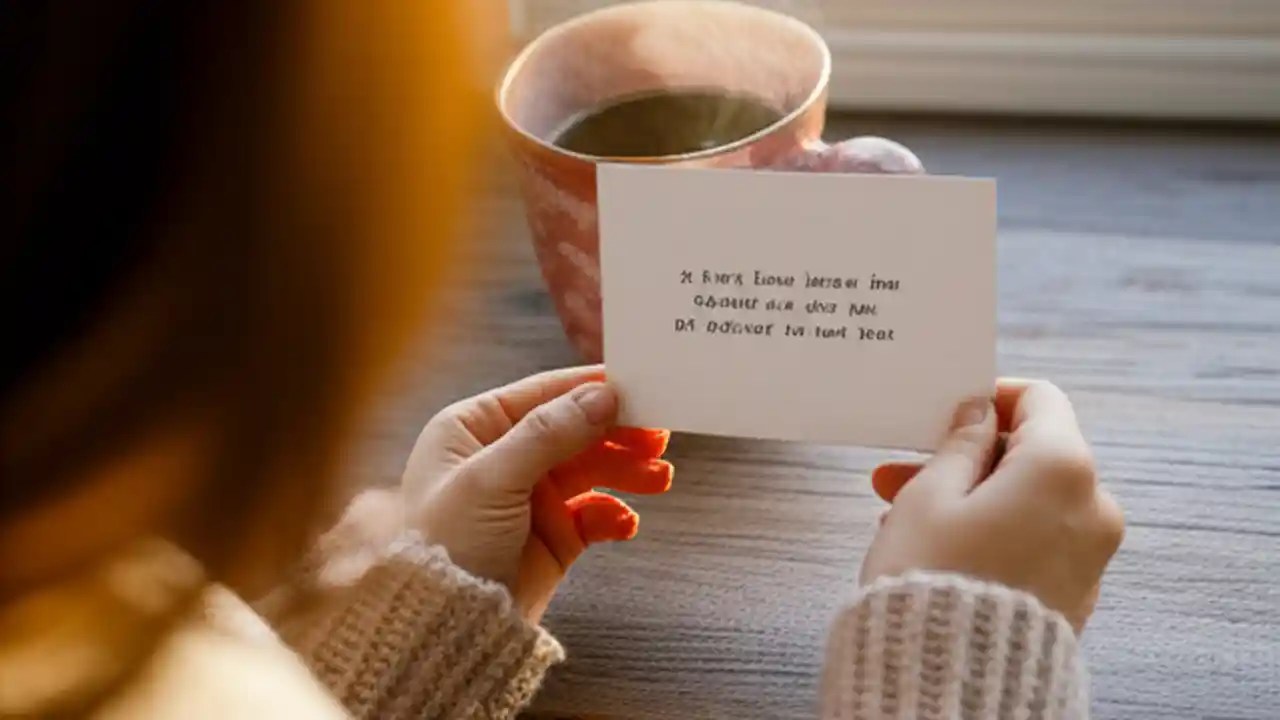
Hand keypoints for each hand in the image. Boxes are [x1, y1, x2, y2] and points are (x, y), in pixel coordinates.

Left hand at [401, 366, 671, 621]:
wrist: (441, 631)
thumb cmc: (441, 549)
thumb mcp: (490, 481)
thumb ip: (547, 434)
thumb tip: (599, 396)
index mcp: (471, 429)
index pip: (541, 394)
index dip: (590, 389)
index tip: (637, 387)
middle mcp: (500, 457)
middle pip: (574, 430)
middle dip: (617, 433)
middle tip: (657, 437)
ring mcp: (527, 497)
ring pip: (591, 469)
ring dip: (625, 471)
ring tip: (658, 478)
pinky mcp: (549, 535)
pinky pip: (593, 513)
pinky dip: (613, 514)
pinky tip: (625, 522)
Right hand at [861, 380, 1123, 631]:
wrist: (950, 680)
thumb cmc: (933, 580)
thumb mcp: (929, 495)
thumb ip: (960, 445)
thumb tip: (978, 417)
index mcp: (1062, 468)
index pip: (1039, 399)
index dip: (991, 398)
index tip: (950, 411)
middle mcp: (1093, 508)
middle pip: (1032, 454)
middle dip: (967, 458)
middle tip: (902, 469)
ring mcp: (1090, 556)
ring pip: (1030, 501)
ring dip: (973, 497)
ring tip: (904, 516)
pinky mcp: (1076, 594)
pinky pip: (1037, 541)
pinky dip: (995, 532)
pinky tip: (939, 547)